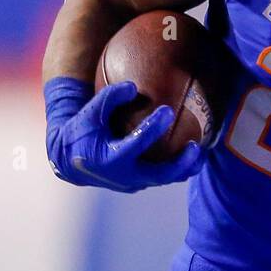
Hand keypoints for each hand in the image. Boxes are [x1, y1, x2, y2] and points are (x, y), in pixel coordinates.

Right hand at [44, 77, 203, 192]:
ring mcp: (132, 183)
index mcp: (109, 159)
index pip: (136, 144)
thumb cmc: (81, 131)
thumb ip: (109, 97)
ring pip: (165, 180)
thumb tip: (134, 86)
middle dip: (181, 163)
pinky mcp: (138, 184)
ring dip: (185, 169)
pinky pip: (161, 177)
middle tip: (196, 146)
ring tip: (202, 154)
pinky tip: (192, 153)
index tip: (167, 110)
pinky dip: (177, 168)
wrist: (68, 160)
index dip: (153, 128)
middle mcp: (123, 176)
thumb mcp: (89, 113)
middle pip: (159, 175)